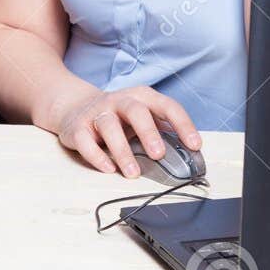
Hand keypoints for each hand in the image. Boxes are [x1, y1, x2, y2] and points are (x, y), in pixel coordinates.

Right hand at [52, 86, 201, 176]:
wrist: (75, 107)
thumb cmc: (117, 116)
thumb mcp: (141, 116)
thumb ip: (161, 128)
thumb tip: (187, 152)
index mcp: (141, 97)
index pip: (166, 105)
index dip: (182, 124)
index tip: (194, 144)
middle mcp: (119, 101)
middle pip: (136, 111)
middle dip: (148, 133)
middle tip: (159, 155)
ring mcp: (97, 113)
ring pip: (109, 127)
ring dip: (122, 151)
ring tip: (133, 173)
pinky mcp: (77, 128)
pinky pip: (85, 141)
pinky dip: (97, 156)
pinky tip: (108, 169)